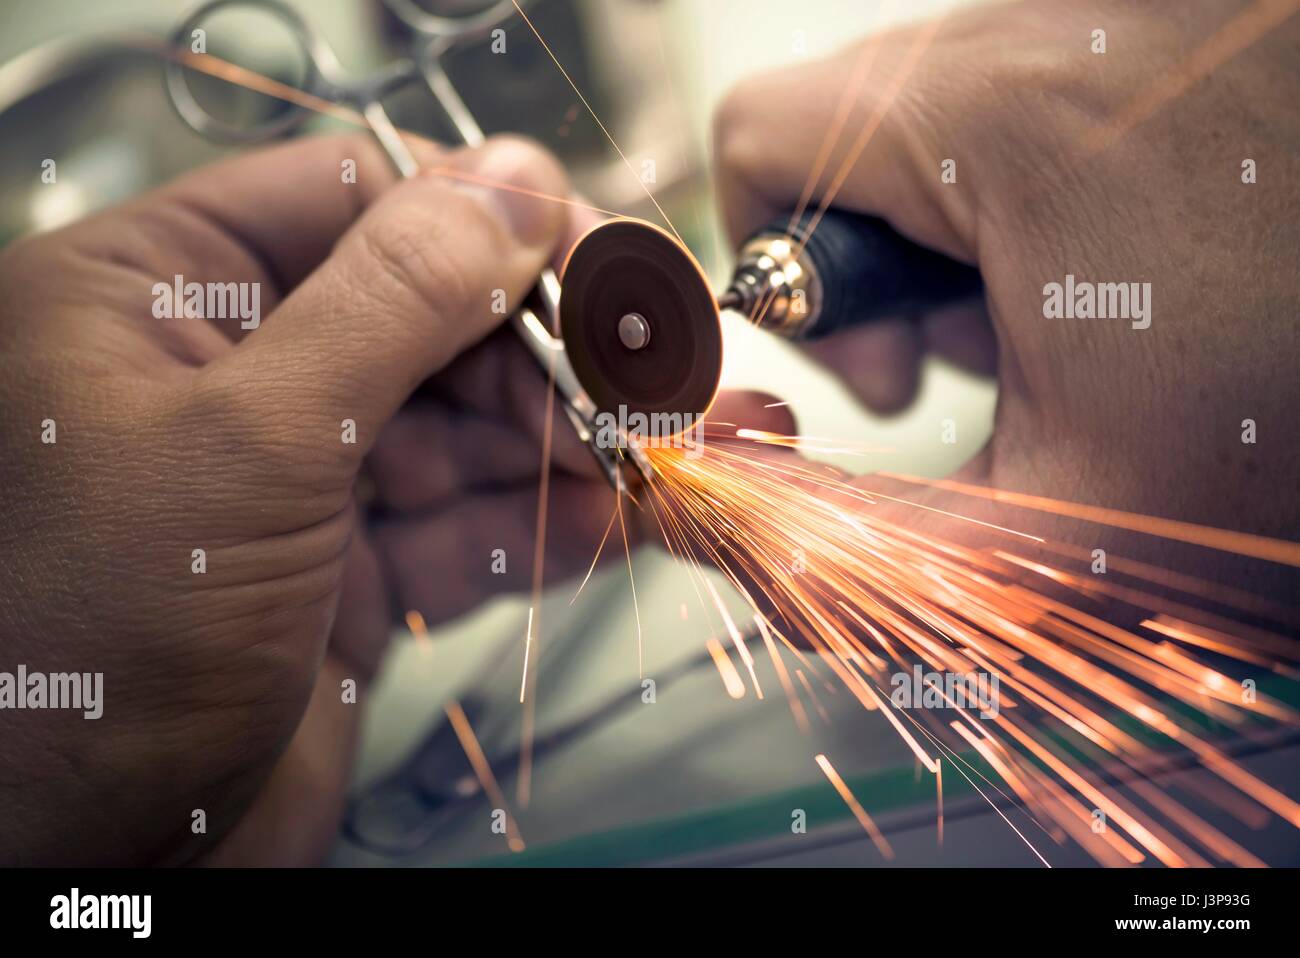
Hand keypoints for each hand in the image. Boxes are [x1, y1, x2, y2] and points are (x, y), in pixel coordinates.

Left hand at [0, 132, 616, 864]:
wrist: (74, 865)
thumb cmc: (80, 652)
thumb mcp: (247, 445)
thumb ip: (389, 303)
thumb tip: (509, 183)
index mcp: (152, 296)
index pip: (352, 203)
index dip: (486, 221)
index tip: (596, 256)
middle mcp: (225, 378)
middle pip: (427, 322)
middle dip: (547, 356)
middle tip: (648, 382)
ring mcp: (289, 486)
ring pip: (459, 433)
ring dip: (564, 446)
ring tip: (652, 457)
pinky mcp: (342, 581)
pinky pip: (459, 529)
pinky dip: (538, 528)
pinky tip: (614, 524)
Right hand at [713, 0, 1298, 582]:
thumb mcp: (1050, 532)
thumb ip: (848, 543)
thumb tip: (731, 518)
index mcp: (1006, 112)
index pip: (763, 138)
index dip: (771, 273)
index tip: (865, 367)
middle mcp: (1066, 18)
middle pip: (850, 127)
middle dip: (882, 270)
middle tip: (970, 363)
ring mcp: (1130, 16)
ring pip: (940, 112)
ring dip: (963, 237)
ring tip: (1061, 328)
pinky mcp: (1174, 35)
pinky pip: (1031, 98)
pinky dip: (1038, 201)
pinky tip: (1114, 281)